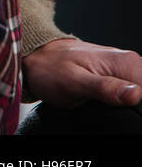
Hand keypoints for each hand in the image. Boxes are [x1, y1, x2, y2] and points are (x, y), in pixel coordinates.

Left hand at [23, 38, 141, 106]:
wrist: (36, 57)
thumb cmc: (49, 68)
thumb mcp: (74, 81)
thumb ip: (105, 88)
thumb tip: (135, 94)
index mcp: (125, 62)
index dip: (140, 107)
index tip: (120, 109)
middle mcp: (129, 62)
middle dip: (136, 107)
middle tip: (108, 108)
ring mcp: (124, 68)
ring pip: (139, 93)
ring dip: (129, 105)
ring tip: (104, 105)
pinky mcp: (117, 75)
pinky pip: (131, 90)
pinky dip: (123, 101)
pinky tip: (109, 104)